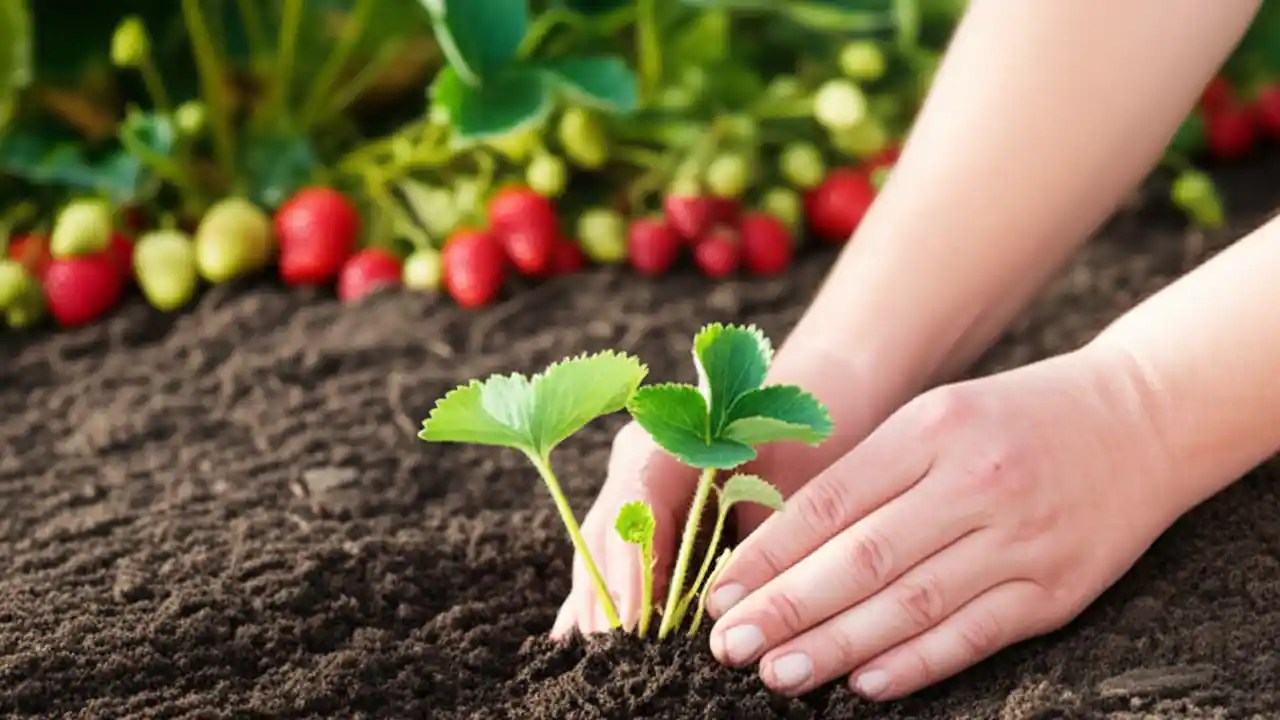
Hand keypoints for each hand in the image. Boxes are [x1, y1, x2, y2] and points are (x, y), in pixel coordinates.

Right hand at [553, 338, 903, 637]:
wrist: (817, 402)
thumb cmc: (807, 442)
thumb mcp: (789, 489)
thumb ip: (753, 543)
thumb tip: (725, 610)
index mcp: (673, 437)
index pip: (635, 507)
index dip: (631, 569)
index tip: (635, 622)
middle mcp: (640, 455)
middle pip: (606, 532)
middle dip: (606, 597)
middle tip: (607, 654)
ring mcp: (633, 479)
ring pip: (601, 546)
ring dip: (602, 601)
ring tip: (592, 655)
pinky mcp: (640, 506)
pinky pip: (613, 553)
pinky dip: (606, 593)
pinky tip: (580, 635)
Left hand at [703, 347, 1179, 699]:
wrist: (1142, 417)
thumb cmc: (1014, 417)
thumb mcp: (937, 416)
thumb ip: (868, 473)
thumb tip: (783, 545)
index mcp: (932, 430)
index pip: (831, 502)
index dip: (769, 554)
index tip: (718, 593)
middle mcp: (974, 483)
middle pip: (862, 559)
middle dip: (786, 608)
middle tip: (728, 645)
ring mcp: (1020, 539)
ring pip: (912, 605)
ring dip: (837, 645)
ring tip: (778, 673)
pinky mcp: (1055, 589)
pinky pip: (975, 635)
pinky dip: (917, 663)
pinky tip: (865, 682)